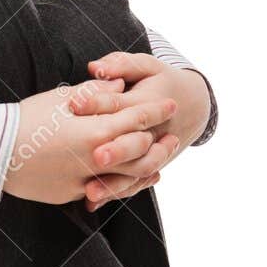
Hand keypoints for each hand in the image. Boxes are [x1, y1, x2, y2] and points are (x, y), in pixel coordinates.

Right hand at [1, 78, 178, 205]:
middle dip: (160, 145)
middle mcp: (95, 159)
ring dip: (146, 170)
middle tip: (172, 137)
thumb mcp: (60, 99)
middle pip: (141, 154)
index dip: (157, 111)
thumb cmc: (25, 119)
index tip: (171, 105)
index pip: (137, 119)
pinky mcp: (71, 194)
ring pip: (127, 179)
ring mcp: (83, 180)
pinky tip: (126, 180)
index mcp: (95, 131)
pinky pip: (103, 189)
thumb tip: (119, 87)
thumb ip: (95, 93)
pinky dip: (120, 184)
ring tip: (158, 164)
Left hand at [73, 52, 211, 209]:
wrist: (192, 104)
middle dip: (115, 150)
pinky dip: (113, 193)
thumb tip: (95, 68)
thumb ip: (121, 65)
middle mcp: (152, 131)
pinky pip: (132, 183)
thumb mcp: (147, 66)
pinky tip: (90, 201)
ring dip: (112, 182)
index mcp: (148, 102)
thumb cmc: (161, 82)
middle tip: (95, 155)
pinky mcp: (147, 167)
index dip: (97, 102)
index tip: (73, 103)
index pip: (121, 104)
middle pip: (132, 142)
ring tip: (89, 191)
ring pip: (134, 171)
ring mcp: (152, 152)